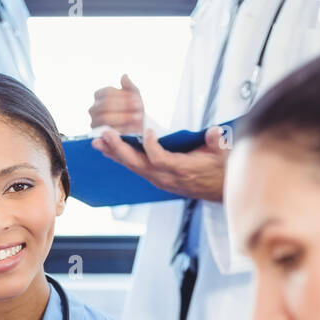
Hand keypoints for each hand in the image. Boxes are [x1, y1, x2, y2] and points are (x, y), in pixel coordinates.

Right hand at [88, 73, 144, 132]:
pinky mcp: (98, 136)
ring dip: (123, 117)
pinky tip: (132, 128)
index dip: (123, 96)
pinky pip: (107, 132)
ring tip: (138, 117)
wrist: (137, 129)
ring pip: (105, 118)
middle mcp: (93, 109)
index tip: (138, 99)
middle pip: (105, 105)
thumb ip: (129, 87)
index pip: (108, 92)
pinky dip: (121, 129)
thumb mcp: (134, 96)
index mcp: (99, 95)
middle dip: (124, 106)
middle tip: (139, 108)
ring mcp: (94, 123)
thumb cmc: (134, 110)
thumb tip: (124, 77)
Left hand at [92, 125, 229, 201]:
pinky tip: (108, 149)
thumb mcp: (222, 154)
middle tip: (106, 134)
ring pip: (133, 167)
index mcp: (181, 170)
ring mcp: (159, 180)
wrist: (218, 189)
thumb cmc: (219, 169)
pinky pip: (135, 168)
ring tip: (98, 141)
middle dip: (120, 149)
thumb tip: (215, 133)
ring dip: (114, 153)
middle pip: (139, 164)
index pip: (161, 160)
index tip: (148, 131)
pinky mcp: (155, 178)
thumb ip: (216, 143)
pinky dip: (120, 158)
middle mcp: (166, 178)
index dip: (152, 147)